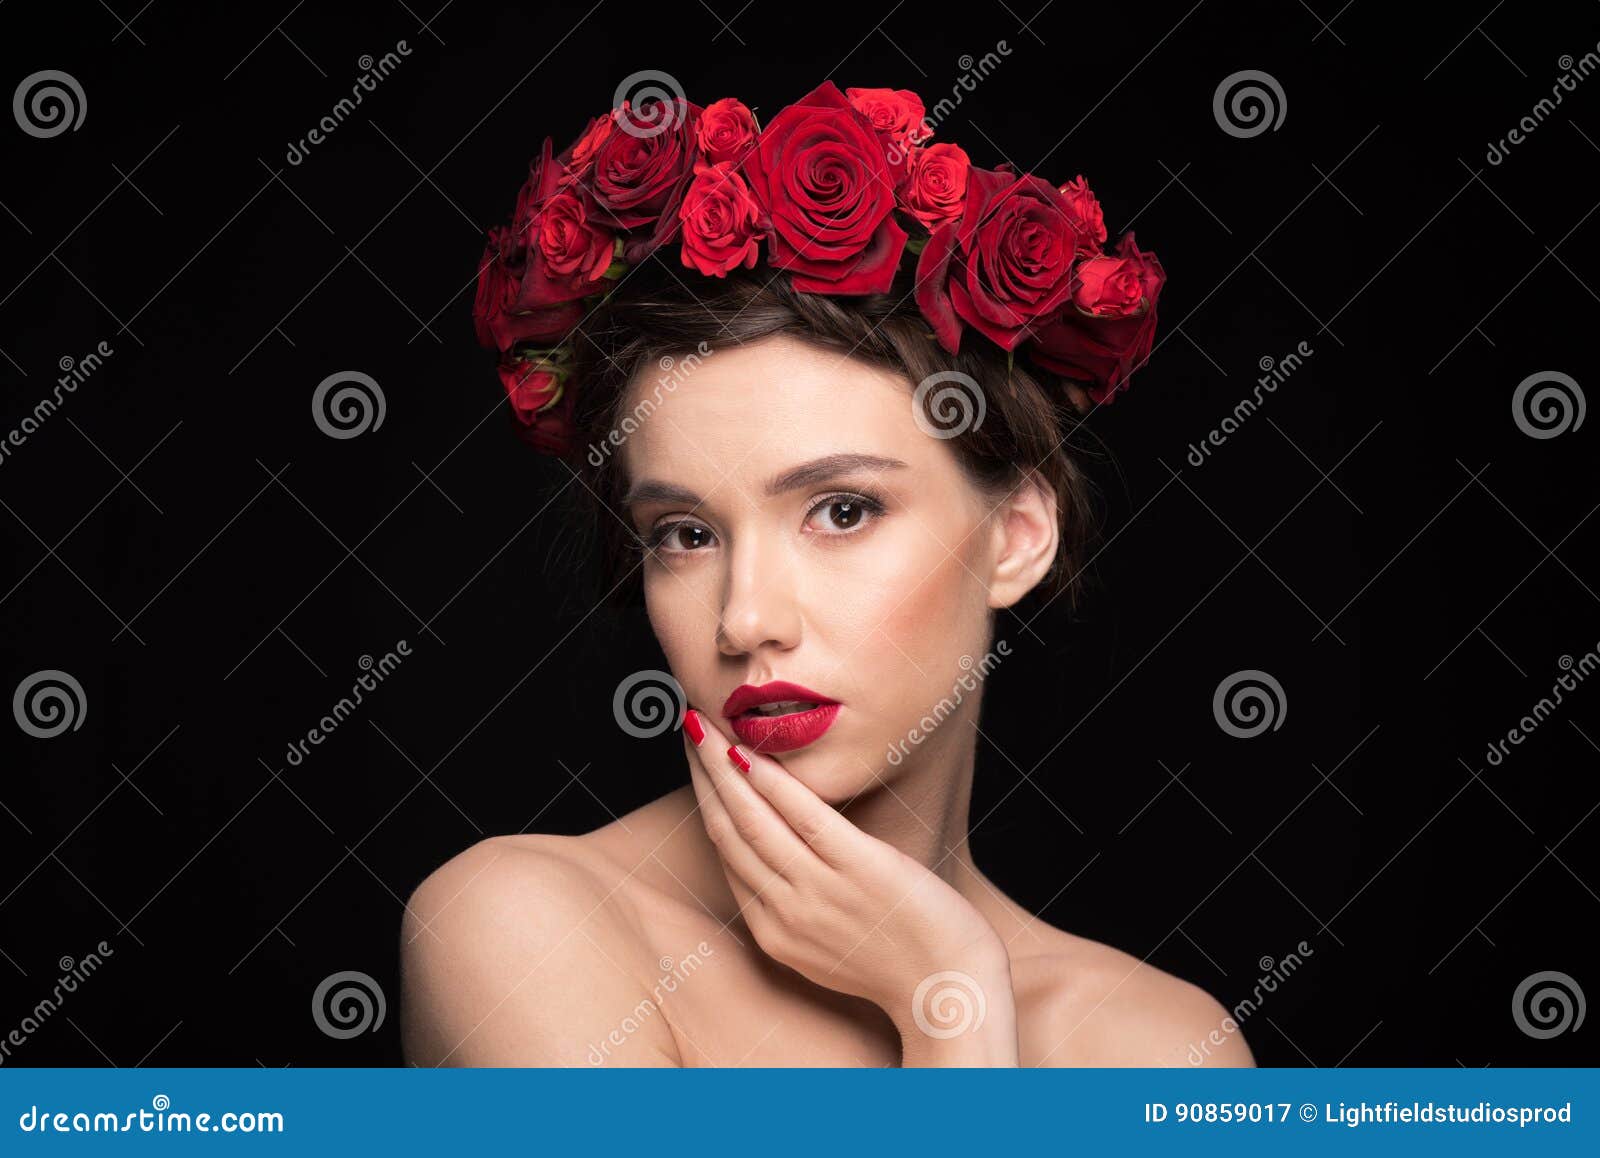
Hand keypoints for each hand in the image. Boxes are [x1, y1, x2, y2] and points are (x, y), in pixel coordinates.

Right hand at [681, 709, 1018, 1064]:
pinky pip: (805, 819)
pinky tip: (749, 751)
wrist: (948, 989)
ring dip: (721, 765)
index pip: (725, 852)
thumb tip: (781, 860)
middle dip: (702, 773)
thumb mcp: (825, 948)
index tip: (699, 760)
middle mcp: (785, 911)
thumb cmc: (898, 964)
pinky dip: (772, 783)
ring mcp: (821, 891)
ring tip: (705, 723)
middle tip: (689, 726)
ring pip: (752, 819)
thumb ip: (796, 908)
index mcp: (772, 931)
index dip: (706, 799)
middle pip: (727, 829)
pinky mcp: (861, 870)